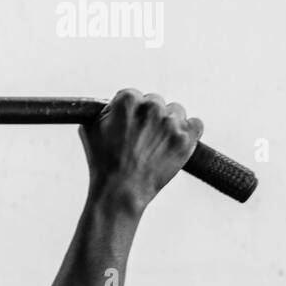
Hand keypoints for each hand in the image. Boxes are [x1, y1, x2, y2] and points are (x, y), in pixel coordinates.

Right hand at [79, 89, 202, 212]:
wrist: (120, 191)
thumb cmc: (102, 162)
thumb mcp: (89, 130)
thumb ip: (103, 111)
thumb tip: (110, 106)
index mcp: (127, 100)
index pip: (132, 95)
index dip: (127, 111)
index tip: (126, 125)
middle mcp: (152, 107)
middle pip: (155, 101)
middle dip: (148, 116)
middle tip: (141, 137)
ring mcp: (172, 122)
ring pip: (176, 112)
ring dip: (169, 123)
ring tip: (156, 144)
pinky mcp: (187, 138)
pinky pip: (196, 124)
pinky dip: (188, 132)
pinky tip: (175, 143)